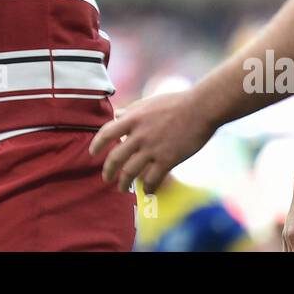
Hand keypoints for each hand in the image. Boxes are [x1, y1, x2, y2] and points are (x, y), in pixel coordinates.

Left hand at [89, 90, 214, 194]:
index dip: (97, 144)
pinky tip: (147, 191)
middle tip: (106, 178)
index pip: (106, 133)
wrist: (201, 108)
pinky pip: (152, 179)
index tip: (92, 153)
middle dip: (108, 171)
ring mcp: (153, 148)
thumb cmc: (176, 102)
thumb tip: (117, 115)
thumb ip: (131, 110)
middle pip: (115, 158)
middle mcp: (139, 135)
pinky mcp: (167, 159)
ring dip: (123, 183)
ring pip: (130, 172)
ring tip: (122, 188)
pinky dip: (147, 188)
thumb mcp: (149, 102)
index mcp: (133, 118)